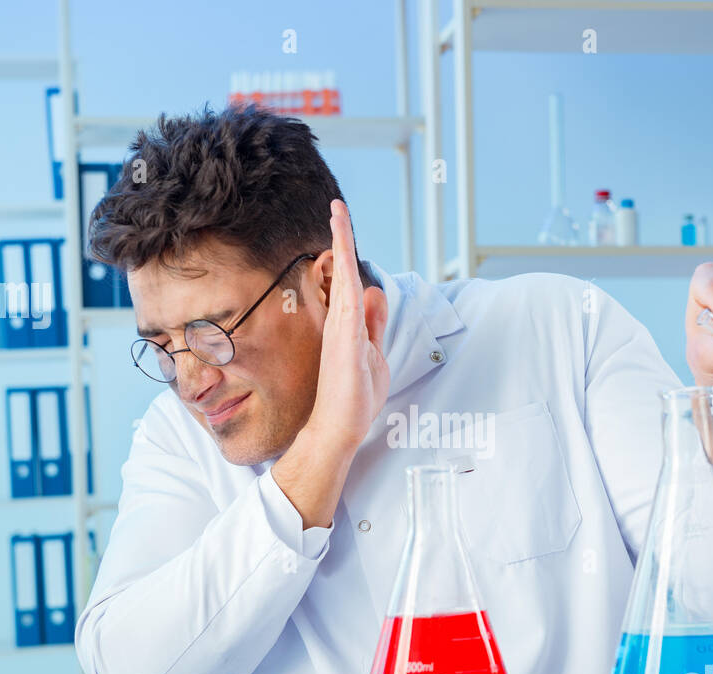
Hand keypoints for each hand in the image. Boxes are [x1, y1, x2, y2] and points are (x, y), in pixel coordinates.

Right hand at [305, 198, 389, 451]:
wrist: (340, 428)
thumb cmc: (353, 396)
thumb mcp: (374, 352)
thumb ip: (374, 323)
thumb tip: (374, 291)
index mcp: (348, 324)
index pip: (348, 280)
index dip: (347, 251)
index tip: (342, 223)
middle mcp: (340, 323)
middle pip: (342, 272)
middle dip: (341, 238)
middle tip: (337, 206)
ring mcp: (340, 333)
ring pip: (341, 281)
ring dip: (342, 249)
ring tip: (338, 218)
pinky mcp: (344, 346)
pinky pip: (346, 307)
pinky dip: (346, 281)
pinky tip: (346, 260)